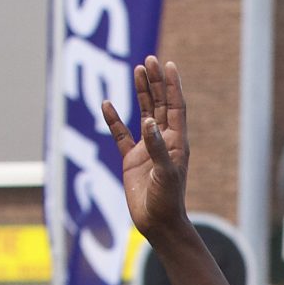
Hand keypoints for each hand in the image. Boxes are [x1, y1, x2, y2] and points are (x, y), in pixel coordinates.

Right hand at [102, 57, 190, 239]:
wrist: (158, 223)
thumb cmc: (167, 201)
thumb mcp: (164, 174)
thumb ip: (157, 148)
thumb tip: (149, 121)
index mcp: (176, 143)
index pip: (175, 107)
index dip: (172, 86)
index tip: (167, 64)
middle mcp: (163, 142)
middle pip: (160, 105)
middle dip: (155, 83)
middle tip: (149, 60)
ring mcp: (147, 150)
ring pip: (144, 114)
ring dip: (141, 93)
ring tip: (138, 70)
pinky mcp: (131, 160)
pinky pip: (121, 135)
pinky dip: (114, 120)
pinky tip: (107, 104)